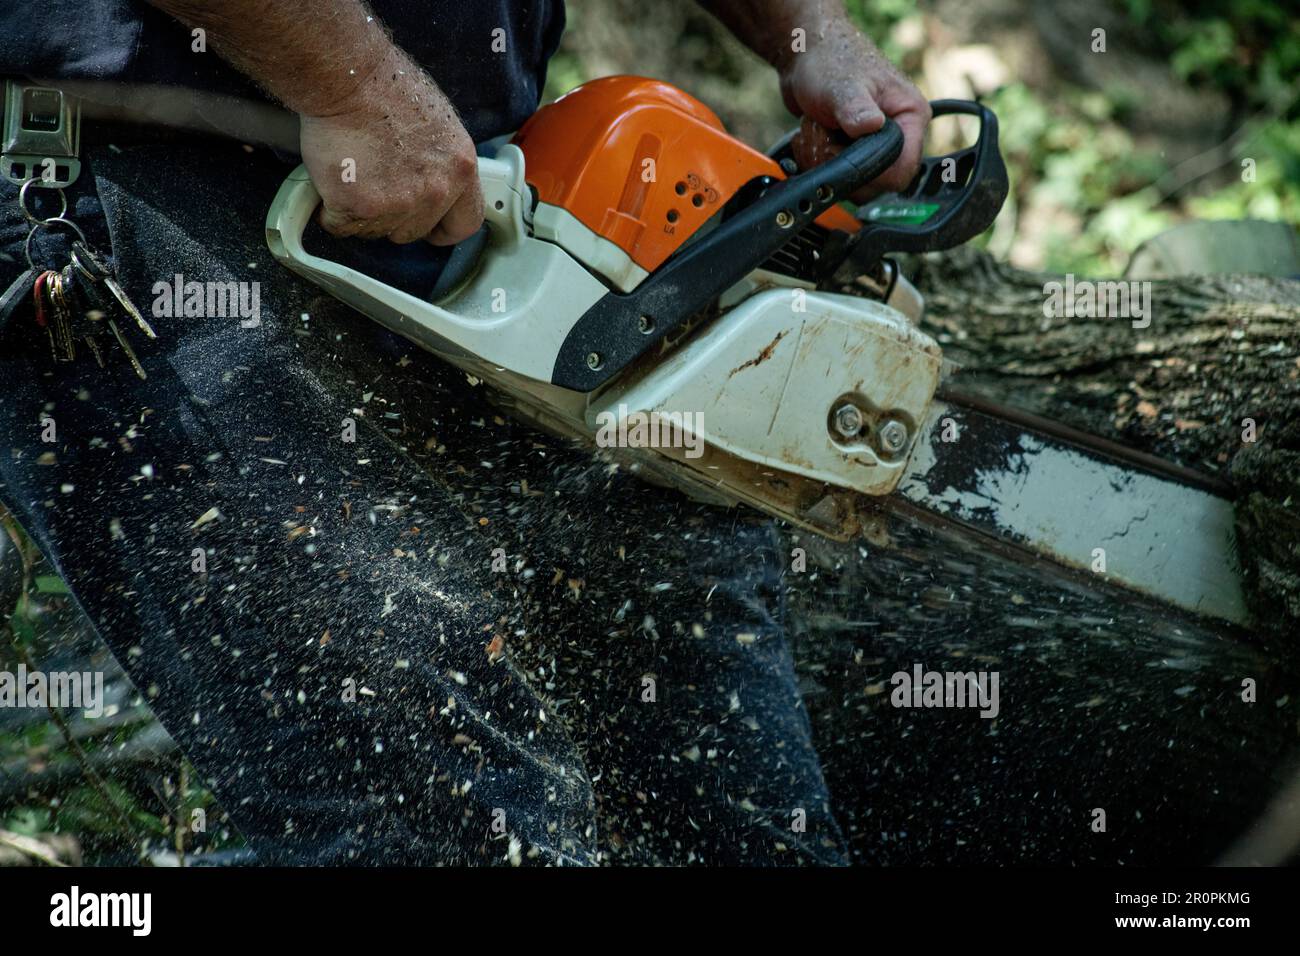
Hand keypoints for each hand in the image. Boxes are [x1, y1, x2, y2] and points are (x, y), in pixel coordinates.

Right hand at [299, 48, 483, 244]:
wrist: (346, 76)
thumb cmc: (383, 87)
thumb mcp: (436, 126)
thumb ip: (439, 164)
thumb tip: (428, 183)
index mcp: (461, 167)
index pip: (465, 222)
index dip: (443, 229)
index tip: (430, 229)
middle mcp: (437, 189)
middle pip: (414, 231)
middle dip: (393, 217)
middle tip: (374, 185)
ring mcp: (400, 203)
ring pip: (376, 231)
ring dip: (360, 213)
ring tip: (353, 173)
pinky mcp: (361, 208)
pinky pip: (340, 226)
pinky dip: (330, 210)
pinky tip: (332, 182)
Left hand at [777, 20, 929, 198]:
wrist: (805, 55)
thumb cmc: (831, 60)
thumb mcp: (843, 86)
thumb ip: (856, 110)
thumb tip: (872, 127)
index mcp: (911, 116)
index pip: (904, 169)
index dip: (875, 174)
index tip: (847, 158)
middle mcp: (899, 132)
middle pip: (878, 182)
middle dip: (845, 167)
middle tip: (826, 140)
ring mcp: (876, 142)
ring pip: (855, 180)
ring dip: (827, 161)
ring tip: (818, 131)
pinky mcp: (855, 148)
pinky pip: (839, 173)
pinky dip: (819, 160)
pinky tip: (814, 135)